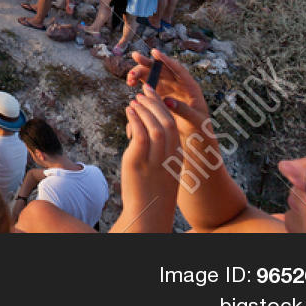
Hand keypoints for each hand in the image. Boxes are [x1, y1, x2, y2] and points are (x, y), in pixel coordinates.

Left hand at [115, 89, 180, 232]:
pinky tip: (128, 111)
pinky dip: (135, 119)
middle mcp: (170, 157)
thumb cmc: (151, 190)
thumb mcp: (160, 168)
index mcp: (177, 156)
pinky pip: (140, 135)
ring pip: (156, 127)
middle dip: (155, 104)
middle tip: (143, 91)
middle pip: (168, 123)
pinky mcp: (139, 163)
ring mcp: (156, 160)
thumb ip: (156, 150)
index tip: (153, 94)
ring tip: (134, 99)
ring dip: (144, 109)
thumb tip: (142, 131)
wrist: (148, 213)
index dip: (163, 107)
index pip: (174, 125)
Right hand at [126, 49, 208, 128]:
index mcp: (190, 86)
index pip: (178, 70)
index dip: (166, 60)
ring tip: (130, 78)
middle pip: (162, 69)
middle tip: (135, 56)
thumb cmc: (200, 127)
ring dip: (140, 72)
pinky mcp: (159, 94)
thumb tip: (167, 100)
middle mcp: (178, 84)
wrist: (195, 135)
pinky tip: (130, 83)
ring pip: (152, 74)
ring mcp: (168, 88)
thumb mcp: (196, 120)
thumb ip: (183, 110)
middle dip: (148, 62)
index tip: (155, 52)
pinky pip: (147, 83)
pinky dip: (138, 81)